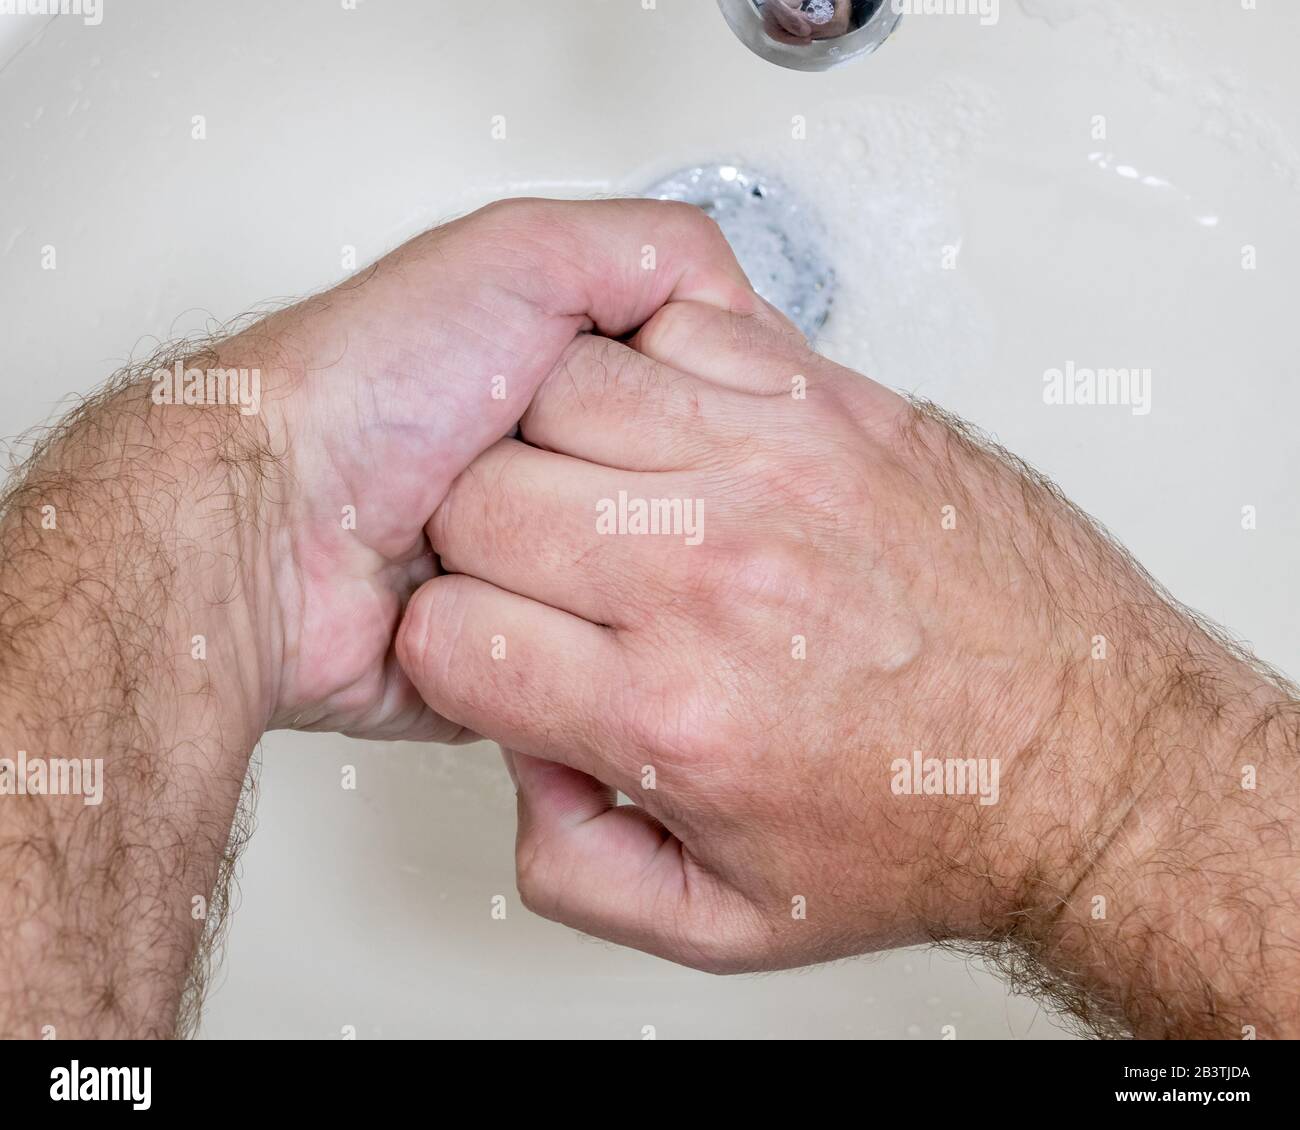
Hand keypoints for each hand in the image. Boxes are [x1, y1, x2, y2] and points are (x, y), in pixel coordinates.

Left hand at [0, 199, 756, 1035]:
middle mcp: (551, 481)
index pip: (697, 411)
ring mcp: (535, 572)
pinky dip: (578, 649)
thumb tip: (740, 303)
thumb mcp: (523, 257)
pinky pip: (595, 669)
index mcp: (564, 389)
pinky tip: (542, 617)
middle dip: (642, 500)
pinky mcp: (518, 660)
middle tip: (559, 488)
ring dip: (600, 576)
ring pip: (645, 591)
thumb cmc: (363, 387)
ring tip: (536, 548)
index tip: (697, 425)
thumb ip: (652, 253)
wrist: (263, 532)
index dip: (703, 422)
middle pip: (680, 507)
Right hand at [398, 299, 1299, 1036]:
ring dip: (555, 446)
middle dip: (482, 541)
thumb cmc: (926, 821)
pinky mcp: (834, 409)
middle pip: (479, 498)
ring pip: (559, 394)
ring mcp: (775, 472)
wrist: (1087, 757)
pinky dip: (653, 369)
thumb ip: (579, 863)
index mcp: (672, 713)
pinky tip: (679, 435)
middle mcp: (714, 577)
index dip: (452, 647)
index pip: (448, 633)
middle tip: (544, 574)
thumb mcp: (728, 919)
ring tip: (608, 498)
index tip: (501, 651)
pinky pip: (677, 330)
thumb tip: (525, 757)